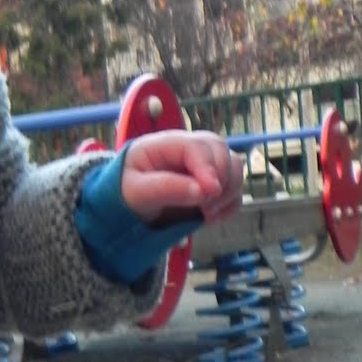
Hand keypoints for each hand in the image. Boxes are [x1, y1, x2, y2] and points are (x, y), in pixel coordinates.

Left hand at [120, 130, 243, 226]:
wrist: (128, 207)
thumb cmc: (126, 194)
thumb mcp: (137, 192)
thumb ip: (166, 189)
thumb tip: (202, 191)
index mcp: (166, 144)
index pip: (195, 146)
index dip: (207, 167)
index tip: (210, 192)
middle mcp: (189, 148)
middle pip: (221, 151)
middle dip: (221, 181)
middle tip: (204, 208)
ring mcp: (204, 164)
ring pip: (234, 167)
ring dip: (228, 193)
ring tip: (205, 214)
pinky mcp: (214, 182)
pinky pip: (235, 188)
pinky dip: (229, 204)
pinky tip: (211, 217)